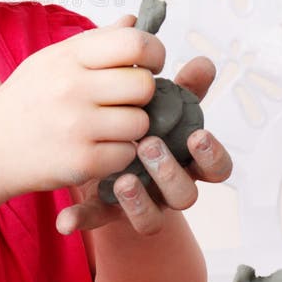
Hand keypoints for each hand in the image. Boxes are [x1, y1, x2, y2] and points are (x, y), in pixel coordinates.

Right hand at [0, 19, 162, 201]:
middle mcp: (72, 88)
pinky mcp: (82, 162)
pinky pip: (127, 154)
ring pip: (140, 123)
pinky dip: (118, 154)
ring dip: (131, 127)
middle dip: (141, 94)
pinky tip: (96, 148)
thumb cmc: (26, 100)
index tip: (148, 65)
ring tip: (106, 126)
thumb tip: (134, 20)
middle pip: (144, 85)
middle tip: (122, 100)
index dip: (154, 53)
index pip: (135, 43)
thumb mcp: (51, 60)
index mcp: (68, 56)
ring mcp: (77, 127)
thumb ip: (96, 41)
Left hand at [55, 55, 232, 235]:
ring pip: (152, 219)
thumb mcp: (160, 101)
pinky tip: (66, 217)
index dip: (212, 156)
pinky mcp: (107, 212)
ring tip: (123, 179)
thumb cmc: (141, 119)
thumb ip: (183, 86)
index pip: (215, 167)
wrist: (99, 141)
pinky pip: (98, 220)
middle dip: (170, 173)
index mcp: (186, 159)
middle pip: (185, 195)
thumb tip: (204, 62)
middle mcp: (168, 186)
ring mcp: (139, 202)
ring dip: (139, 200)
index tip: (198, 135)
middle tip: (150, 145)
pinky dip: (83, 218)